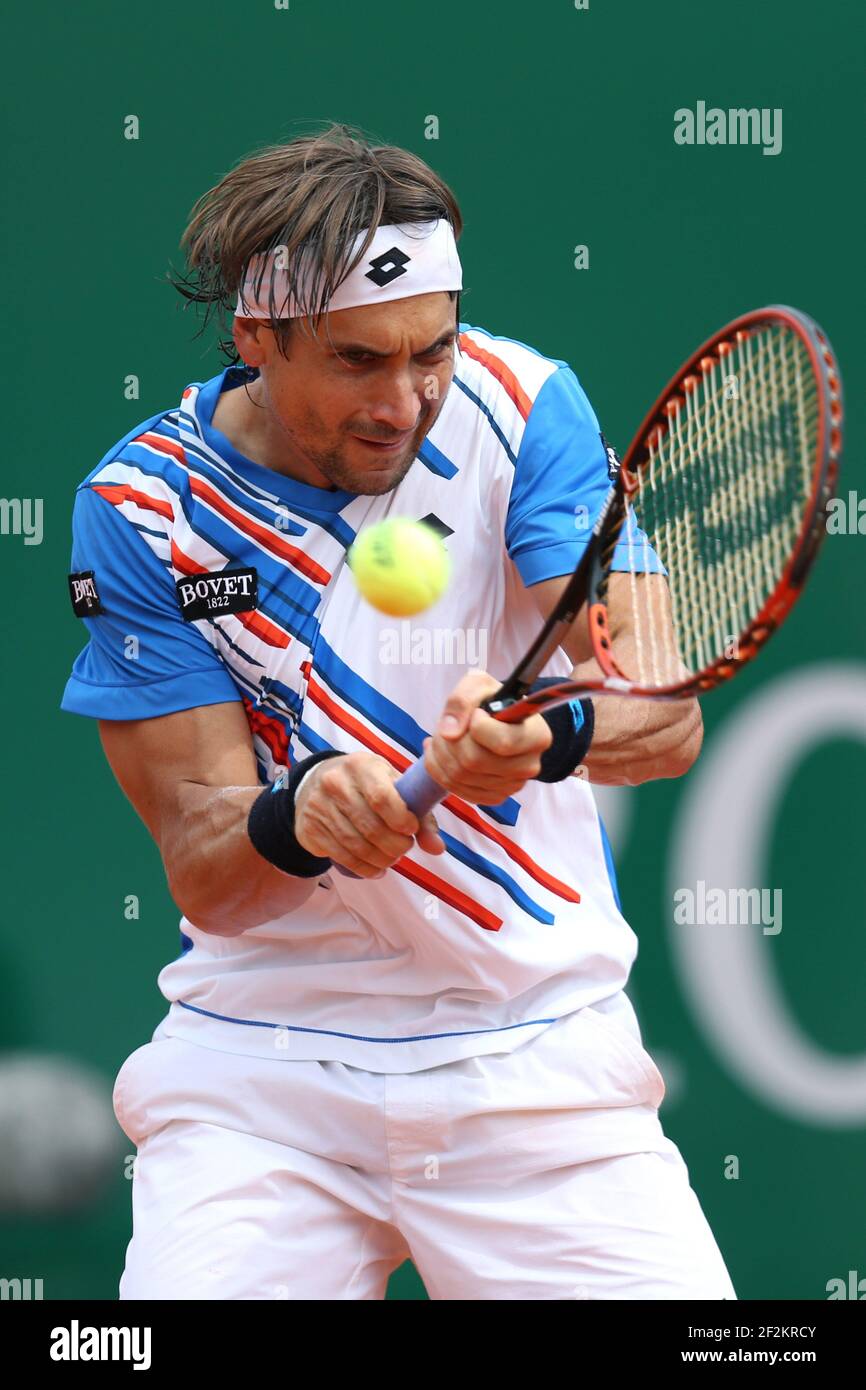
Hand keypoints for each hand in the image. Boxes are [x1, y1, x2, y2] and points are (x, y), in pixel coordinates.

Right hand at [294, 752, 444, 877]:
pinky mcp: (311, 830)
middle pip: (371, 827)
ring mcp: (319, 807)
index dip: (401, 820)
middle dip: (396, 846)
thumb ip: (420, 814)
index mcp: (361, 766)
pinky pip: (343, 857)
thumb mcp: (393, 787)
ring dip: (382, 859)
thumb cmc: (366, 785)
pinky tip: (377, 868)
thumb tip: (437, 848)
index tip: (411, 829)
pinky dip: (366, 868)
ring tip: (392, 857)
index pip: (382, 797)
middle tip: (405, 848)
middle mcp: (336, 783)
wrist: (315, 785)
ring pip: (357, 846)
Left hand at [422, 669, 552, 803]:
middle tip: (450, 726)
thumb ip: (462, 700)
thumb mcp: (479, 684)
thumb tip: (449, 733)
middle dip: (450, 740)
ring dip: (441, 753)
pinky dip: (439, 769)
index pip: (502, 742)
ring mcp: (511, 786)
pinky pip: (456, 789)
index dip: (477, 726)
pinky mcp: (493, 796)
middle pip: (474, 761)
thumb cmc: (492, 701)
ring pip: (459, 776)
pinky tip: (442, 752)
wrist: (496, 721)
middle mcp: (528, 766)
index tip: (476, 713)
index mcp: (537, 736)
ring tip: (444, 736)